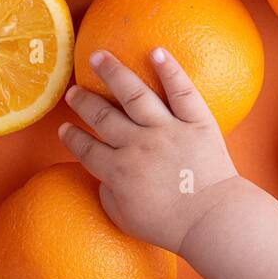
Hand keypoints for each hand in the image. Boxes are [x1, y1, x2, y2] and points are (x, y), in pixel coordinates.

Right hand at [58, 48, 237, 252]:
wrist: (213, 220)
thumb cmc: (171, 226)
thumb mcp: (127, 220)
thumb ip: (108, 197)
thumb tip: (103, 179)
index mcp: (118, 172)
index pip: (88, 149)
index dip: (73, 138)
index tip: (64, 127)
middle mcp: (137, 145)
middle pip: (103, 117)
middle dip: (84, 102)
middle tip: (73, 91)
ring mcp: (167, 130)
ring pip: (134, 94)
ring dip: (113, 74)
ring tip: (98, 57)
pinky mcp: (196, 122)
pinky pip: (182, 91)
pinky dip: (169, 70)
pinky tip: (156, 52)